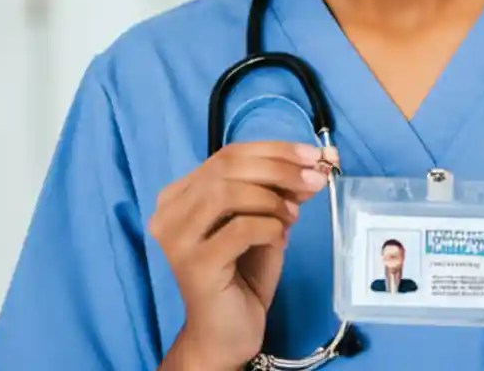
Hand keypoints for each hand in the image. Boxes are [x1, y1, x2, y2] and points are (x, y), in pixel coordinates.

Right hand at [149, 141, 332, 369]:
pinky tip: (280, 238)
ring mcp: (177, 239)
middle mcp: (169, 213)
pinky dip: (269, 226)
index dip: (275, 150)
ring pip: (227, 192)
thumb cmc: (242, 276)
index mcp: (180, 195)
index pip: (228, 154)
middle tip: (315, 179)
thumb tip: (314, 164)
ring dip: (271, 198)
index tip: (314, 155)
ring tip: (293, 216)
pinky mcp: (194, 265)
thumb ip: (279, 192)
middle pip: (226, 167)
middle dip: (279, 168)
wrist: (226, 333)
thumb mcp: (264, 222)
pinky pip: (238, 228)